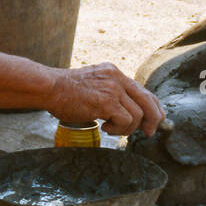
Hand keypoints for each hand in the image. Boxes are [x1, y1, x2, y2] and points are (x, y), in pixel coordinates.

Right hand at [48, 64, 165, 136]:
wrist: (50, 88)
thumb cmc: (65, 91)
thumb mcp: (93, 85)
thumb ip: (109, 93)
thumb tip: (126, 113)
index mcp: (114, 73)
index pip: (143, 90)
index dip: (154, 107)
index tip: (156, 120)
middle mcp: (117, 78)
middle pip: (148, 101)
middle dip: (153, 119)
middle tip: (148, 133)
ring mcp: (113, 89)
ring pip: (137, 114)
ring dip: (127, 128)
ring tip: (111, 129)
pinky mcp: (107, 102)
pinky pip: (125, 121)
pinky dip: (118, 130)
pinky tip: (104, 128)